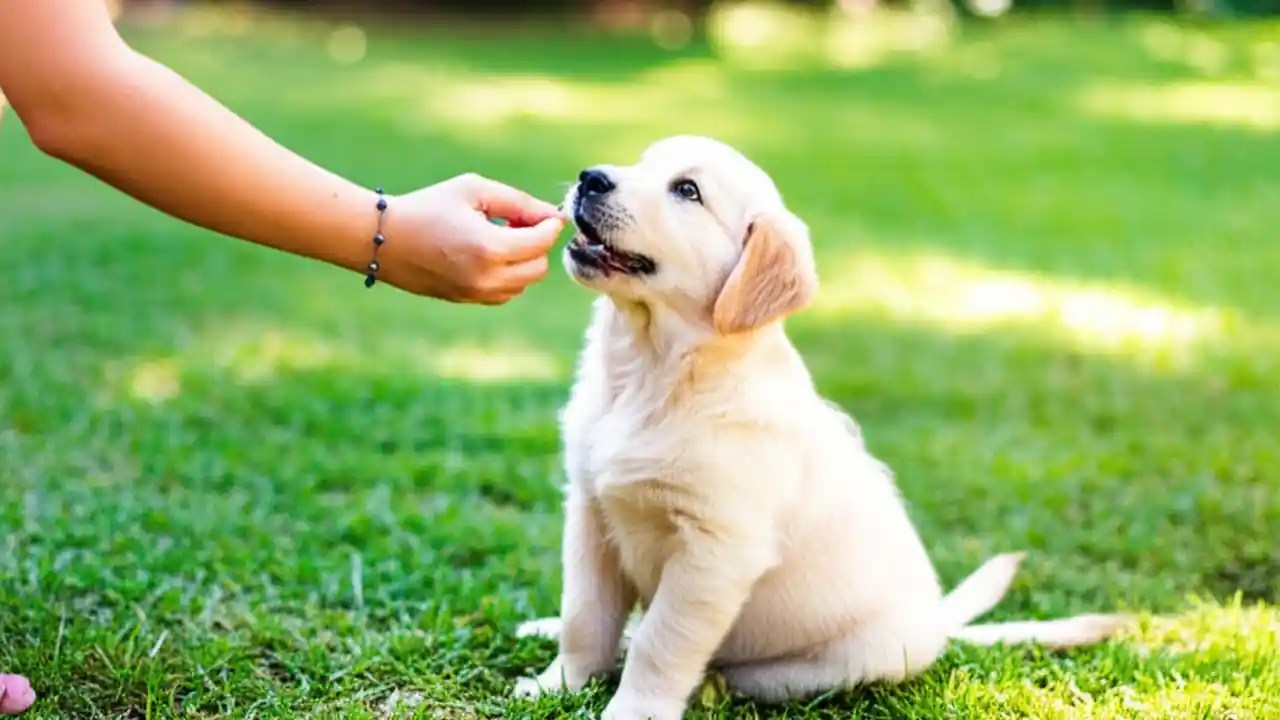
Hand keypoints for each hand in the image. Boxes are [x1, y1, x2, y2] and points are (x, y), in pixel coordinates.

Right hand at [376, 173, 565, 303]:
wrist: (383, 238)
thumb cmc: (429, 206)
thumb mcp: (474, 190)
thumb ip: (518, 202)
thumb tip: (553, 215)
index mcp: (489, 248)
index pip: (542, 243)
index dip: (550, 225)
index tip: (545, 213)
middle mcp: (486, 278)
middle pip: (538, 268)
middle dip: (536, 244)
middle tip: (516, 222)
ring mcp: (476, 294)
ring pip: (523, 283)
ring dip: (522, 260)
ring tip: (498, 235)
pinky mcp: (466, 300)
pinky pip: (504, 293)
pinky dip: (507, 275)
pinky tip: (487, 253)